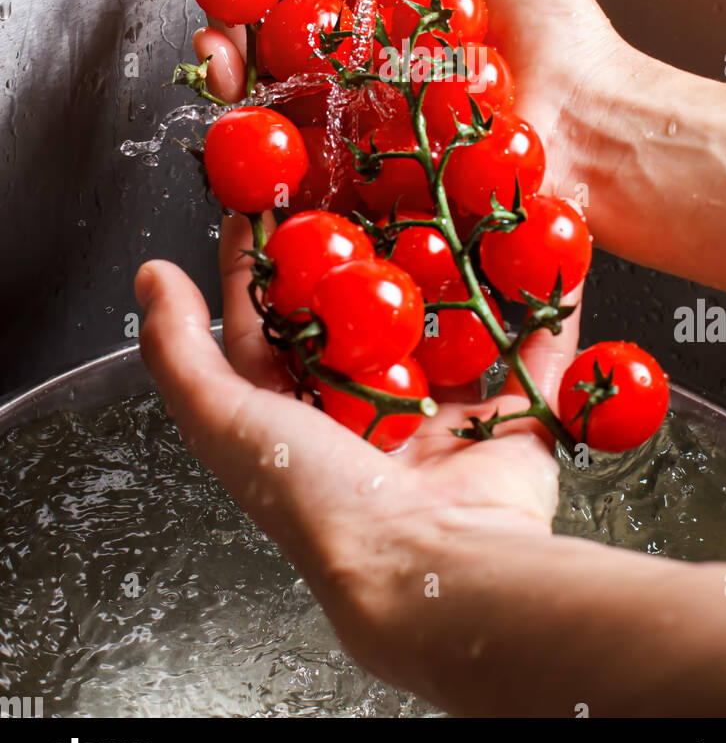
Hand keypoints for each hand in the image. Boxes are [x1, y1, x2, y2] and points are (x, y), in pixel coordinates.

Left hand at [135, 210, 572, 683]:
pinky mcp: (515, 424)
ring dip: (464, 267)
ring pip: (458, 325)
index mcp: (302, 416)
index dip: (266, 258)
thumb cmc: (320, 499)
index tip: (270, 196)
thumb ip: (178, 350)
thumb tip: (149, 277)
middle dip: (371, 247)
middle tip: (375, 177)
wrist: (430, 565)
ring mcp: (447, 420)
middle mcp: (372, 414)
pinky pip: (542, 354)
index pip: (273, 319)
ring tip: (463, 196)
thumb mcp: (226, 420)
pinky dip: (555, 306)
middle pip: (368, 312)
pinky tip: (560, 252)